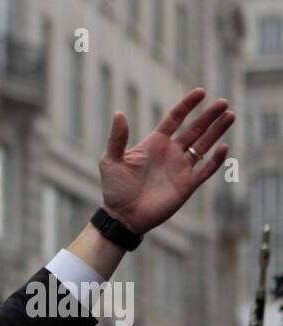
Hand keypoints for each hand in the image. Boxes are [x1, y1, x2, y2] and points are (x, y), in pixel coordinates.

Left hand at [99, 89, 233, 234]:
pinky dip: (215, 159)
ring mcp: (180, 168)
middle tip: (223, 103)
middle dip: (209, 116)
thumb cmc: (114, 189)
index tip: (200, 92)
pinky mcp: (187, 185)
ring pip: (204, 145)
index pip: (174, 119)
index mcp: (154, 144)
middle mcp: (170, 153)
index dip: (187, 105)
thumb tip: (118, 113)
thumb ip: (117, 139)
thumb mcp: (111, 161)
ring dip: (217, 131)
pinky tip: (223, 147)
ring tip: (230, 115)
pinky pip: (205, 169)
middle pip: (194, 129)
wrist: (122, 217)